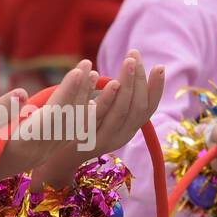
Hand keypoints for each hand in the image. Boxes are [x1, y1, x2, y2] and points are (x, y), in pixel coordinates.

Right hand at [0, 61, 99, 205]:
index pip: (52, 116)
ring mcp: (40, 155)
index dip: (66, 93)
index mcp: (20, 146)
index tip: (77, 71)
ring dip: (82, 101)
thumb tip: (22, 93)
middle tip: (88, 64)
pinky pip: (67, 134)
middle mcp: (37, 153)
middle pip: (67, 120)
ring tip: (93, 77)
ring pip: (71, 127)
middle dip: (79, 91)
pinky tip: (86, 102)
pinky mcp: (40, 154)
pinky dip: (79, 115)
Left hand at [32, 51, 166, 186]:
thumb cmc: (83, 132)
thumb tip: (131, 75)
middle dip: (139, 80)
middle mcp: (118, 137)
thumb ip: (118, 102)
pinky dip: (106, 97)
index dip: (157, 89)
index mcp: (126, 131)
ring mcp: (101, 139)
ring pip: (120, 111)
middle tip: (135, 56)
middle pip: (136, 108)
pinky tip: (105, 79)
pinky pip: (97, 115)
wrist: (56, 160)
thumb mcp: (105, 118)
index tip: (160, 67)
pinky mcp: (81, 137)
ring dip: (127, 84)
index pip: (148, 109)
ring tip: (129, 62)